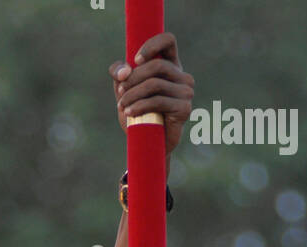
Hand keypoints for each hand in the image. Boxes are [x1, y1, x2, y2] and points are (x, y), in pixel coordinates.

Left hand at [109, 32, 194, 157]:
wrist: (147, 145)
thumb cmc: (138, 115)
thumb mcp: (125, 91)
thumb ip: (120, 75)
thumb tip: (124, 71)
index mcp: (171, 66)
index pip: (168, 40)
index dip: (151, 45)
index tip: (135, 60)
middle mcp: (182, 76)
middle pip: (157, 65)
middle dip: (133, 78)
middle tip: (120, 92)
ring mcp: (186, 92)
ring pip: (155, 83)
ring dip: (133, 94)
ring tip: (122, 106)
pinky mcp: (184, 108)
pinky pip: (158, 101)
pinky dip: (140, 106)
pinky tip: (129, 113)